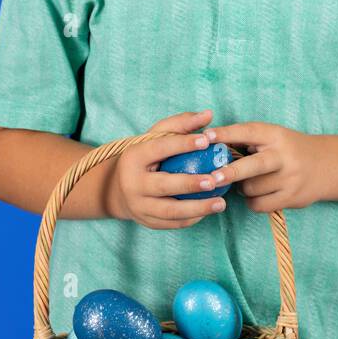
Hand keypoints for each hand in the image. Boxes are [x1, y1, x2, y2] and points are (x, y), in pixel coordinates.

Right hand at [109, 108, 228, 229]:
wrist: (117, 188)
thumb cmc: (146, 157)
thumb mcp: (156, 136)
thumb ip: (182, 123)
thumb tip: (209, 115)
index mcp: (133, 158)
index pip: (159, 148)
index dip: (183, 144)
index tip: (207, 140)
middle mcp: (132, 184)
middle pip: (163, 185)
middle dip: (190, 184)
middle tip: (215, 180)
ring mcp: (138, 206)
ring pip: (169, 211)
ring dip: (197, 208)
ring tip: (220, 203)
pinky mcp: (146, 222)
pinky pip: (172, 223)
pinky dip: (192, 218)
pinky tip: (209, 210)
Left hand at [200, 121, 323, 212]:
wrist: (328, 166)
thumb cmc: (289, 149)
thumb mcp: (274, 137)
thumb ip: (249, 140)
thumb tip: (211, 145)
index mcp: (275, 135)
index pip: (248, 132)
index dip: (226, 134)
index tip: (206, 136)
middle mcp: (283, 156)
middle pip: (253, 166)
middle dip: (231, 172)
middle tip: (212, 177)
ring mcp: (289, 178)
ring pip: (252, 188)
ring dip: (243, 187)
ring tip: (249, 182)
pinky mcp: (291, 198)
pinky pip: (259, 204)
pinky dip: (252, 201)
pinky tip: (258, 194)